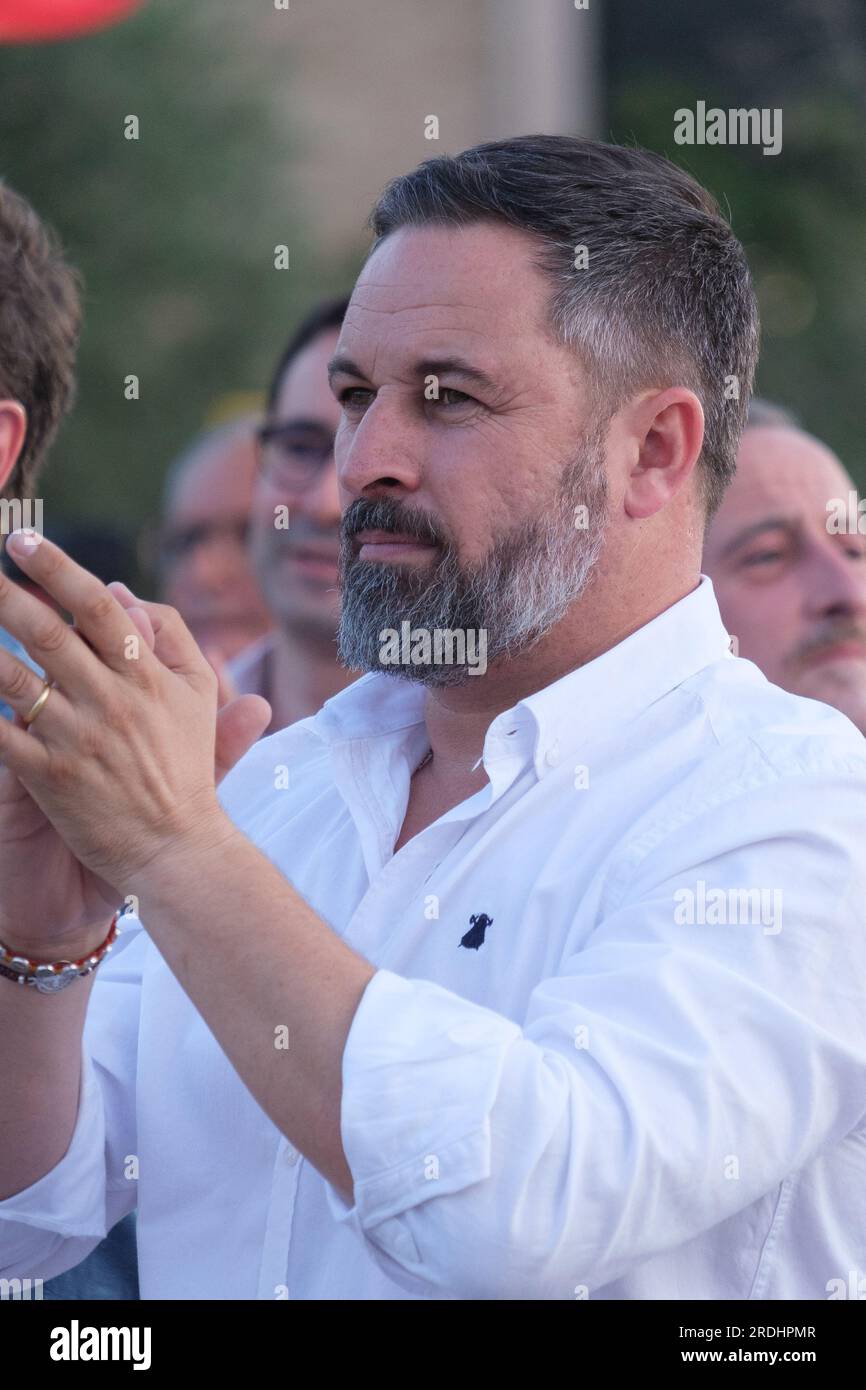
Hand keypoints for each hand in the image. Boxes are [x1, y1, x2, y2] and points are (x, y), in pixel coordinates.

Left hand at [0, 534, 270, 947]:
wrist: (175, 851)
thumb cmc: (185, 772)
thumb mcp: (200, 700)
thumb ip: (174, 641)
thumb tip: (125, 593)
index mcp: (148, 677)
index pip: (99, 609)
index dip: (58, 570)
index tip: (23, 543)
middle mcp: (113, 701)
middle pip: (48, 633)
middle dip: (6, 595)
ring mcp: (78, 739)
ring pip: (16, 678)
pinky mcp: (50, 778)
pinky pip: (2, 734)